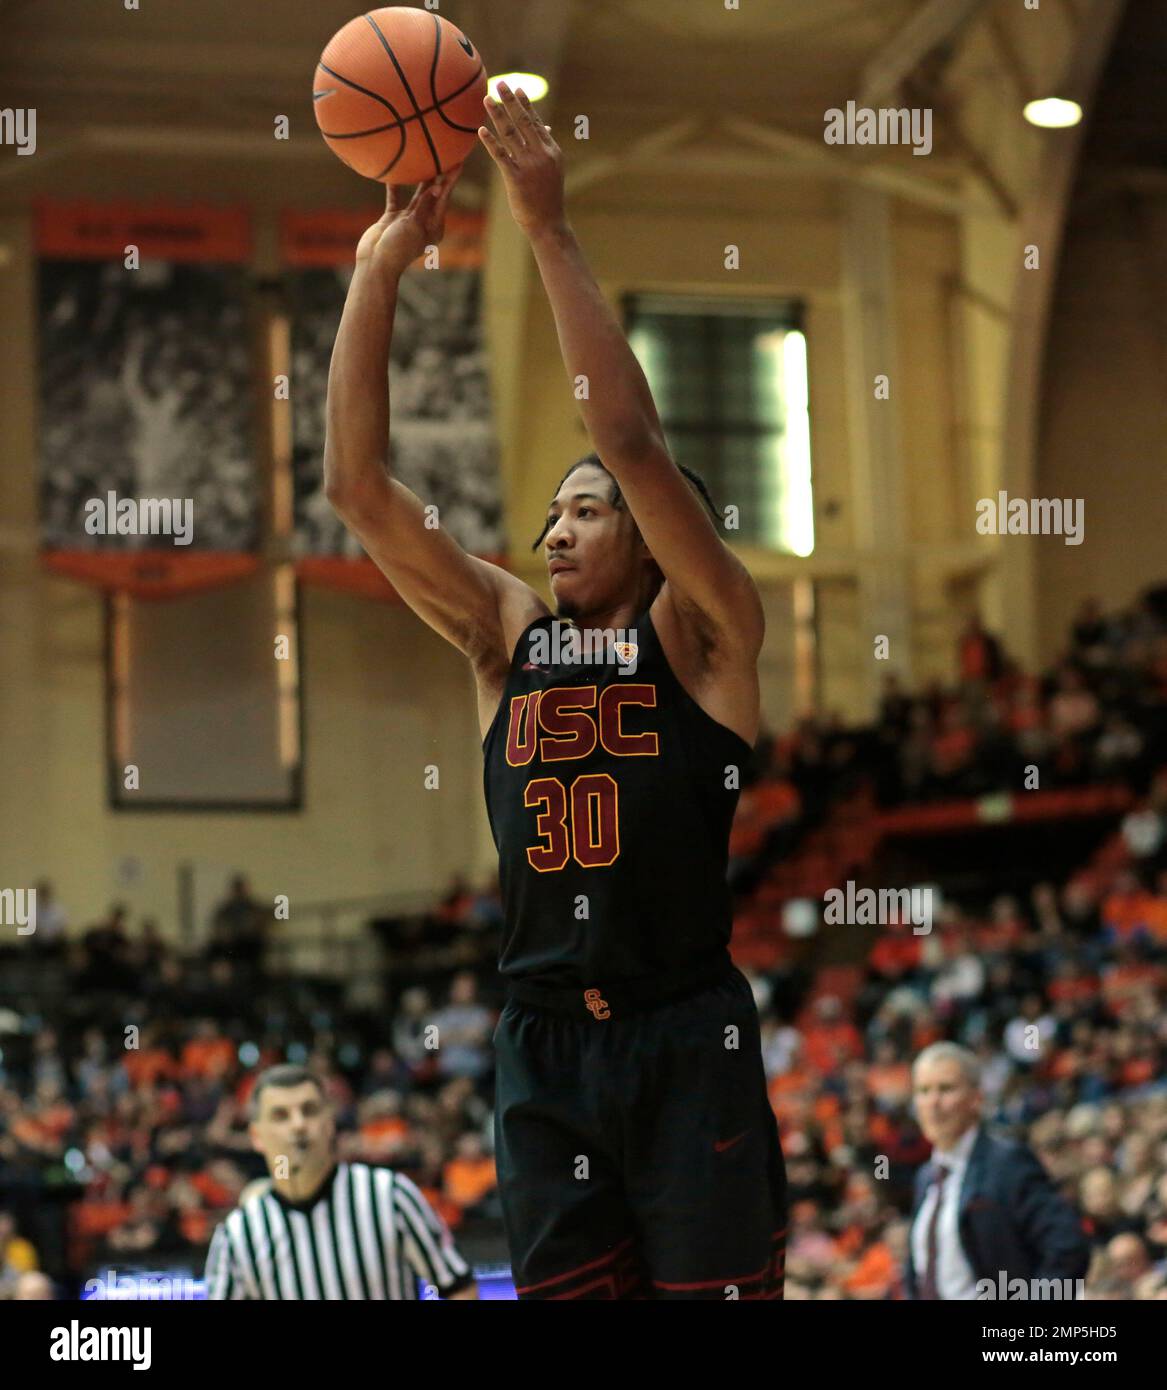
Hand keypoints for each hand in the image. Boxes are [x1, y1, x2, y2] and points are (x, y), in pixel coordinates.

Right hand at [354, 164, 463, 276]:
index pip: (444, 198)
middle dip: (440, 175)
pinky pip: (395, 198)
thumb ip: (424, 205)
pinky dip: (394, 187)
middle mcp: (424, 221)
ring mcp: (408, 219)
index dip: (450, 180)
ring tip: (425, 158)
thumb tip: (437, 187)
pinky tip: (393, 173)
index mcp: (434, 226)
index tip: (458, 163)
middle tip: (446, 154)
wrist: (376, 262)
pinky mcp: (392, 218)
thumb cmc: (398, 248)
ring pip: (417, 194)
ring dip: (421, 178)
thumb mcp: (414, 225)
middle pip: (433, 194)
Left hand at [478, 81, 564, 234]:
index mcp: (552, 150)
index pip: (535, 122)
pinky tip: (480, 131)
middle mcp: (542, 154)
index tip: (515, 89)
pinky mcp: (517, 179)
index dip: (525, 104)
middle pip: (523, 122)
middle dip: (510, 101)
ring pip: (510, 135)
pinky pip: (501, 156)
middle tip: (499, 84)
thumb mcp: (552, 170)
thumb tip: (544, 126)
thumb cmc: (548, 198)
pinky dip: (490, 142)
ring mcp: (530, 166)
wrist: (549, 224)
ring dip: (497, 115)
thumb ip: (546, 147)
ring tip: (486, 100)